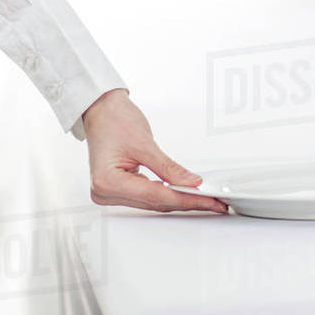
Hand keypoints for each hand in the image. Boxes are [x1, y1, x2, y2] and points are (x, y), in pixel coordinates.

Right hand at [82, 89, 228, 213]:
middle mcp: (105, 193)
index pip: (156, 197)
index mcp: (107, 182)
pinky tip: (184, 193)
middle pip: (156, 203)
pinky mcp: (117, 190)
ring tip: (204, 198)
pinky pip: (147, 197)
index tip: (208, 199)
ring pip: (153, 203)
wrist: (101, 110)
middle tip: (213, 200)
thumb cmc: (113, 120)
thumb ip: (169, 168)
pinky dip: (167, 194)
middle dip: (186, 201)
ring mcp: (109, 193)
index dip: (186, 199)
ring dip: (179, 200)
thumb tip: (191, 183)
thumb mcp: (145, 144)